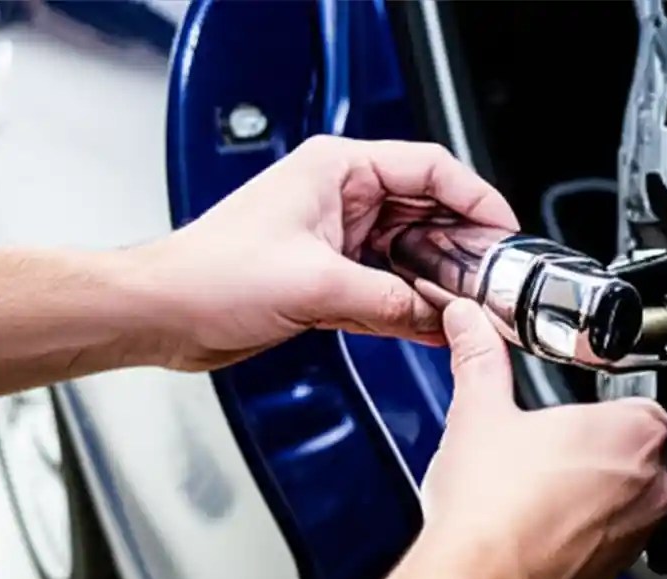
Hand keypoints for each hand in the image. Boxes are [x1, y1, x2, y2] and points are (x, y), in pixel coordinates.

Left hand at [130, 134, 517, 369]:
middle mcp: (340, 195)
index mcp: (336, 168)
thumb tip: (440, 316)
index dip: (475, 198)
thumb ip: (390, 301)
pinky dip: (410, 302)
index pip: (430, 167)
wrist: (164, 313)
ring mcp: (337, 235)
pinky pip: (388, 282)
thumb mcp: (317, 286)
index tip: (502, 231)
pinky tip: (431, 323)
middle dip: (461, 245)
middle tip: (491, 277)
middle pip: (426, 210)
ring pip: (409, 250)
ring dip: (437, 278)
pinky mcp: (330, 272)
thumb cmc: (209, 274)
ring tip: (467, 304)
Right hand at [418, 299, 666, 578]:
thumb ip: (480, 358)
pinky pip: (612, 538)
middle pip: (637, 449)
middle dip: (598, 447)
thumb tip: (468, 324)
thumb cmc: (491, 506)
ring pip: (628, 496)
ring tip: (540, 487)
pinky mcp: (618, 570)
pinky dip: (586, 530)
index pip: (643, 399)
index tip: (574, 408)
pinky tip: (541, 525)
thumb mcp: (481, 412)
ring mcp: (639, 531)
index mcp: (634, 430)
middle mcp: (652, 483)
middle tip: (548, 447)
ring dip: (596, 490)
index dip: (604, 403)